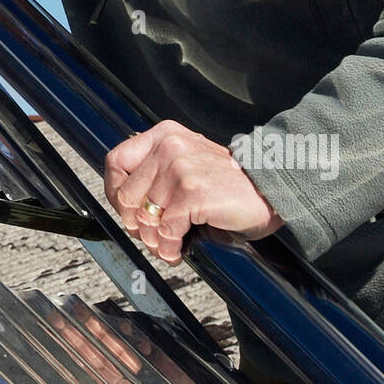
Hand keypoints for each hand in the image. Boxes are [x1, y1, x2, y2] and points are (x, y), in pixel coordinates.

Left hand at [103, 120, 282, 263]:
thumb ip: (155, 172)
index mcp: (164, 135)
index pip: (115, 162)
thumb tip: (122, 201)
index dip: (114, 192)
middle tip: (152, 235)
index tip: (126, 211)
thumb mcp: (186, 164)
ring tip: (168, 243)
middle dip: (136, 225)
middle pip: (125, 196)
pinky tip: (179, 247)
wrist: (269, 192)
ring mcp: (181, 168)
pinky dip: (170, 246)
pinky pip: (165, 230)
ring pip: (144, 217)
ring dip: (154, 240)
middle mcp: (169, 146)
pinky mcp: (193, 192)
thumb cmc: (226, 184)